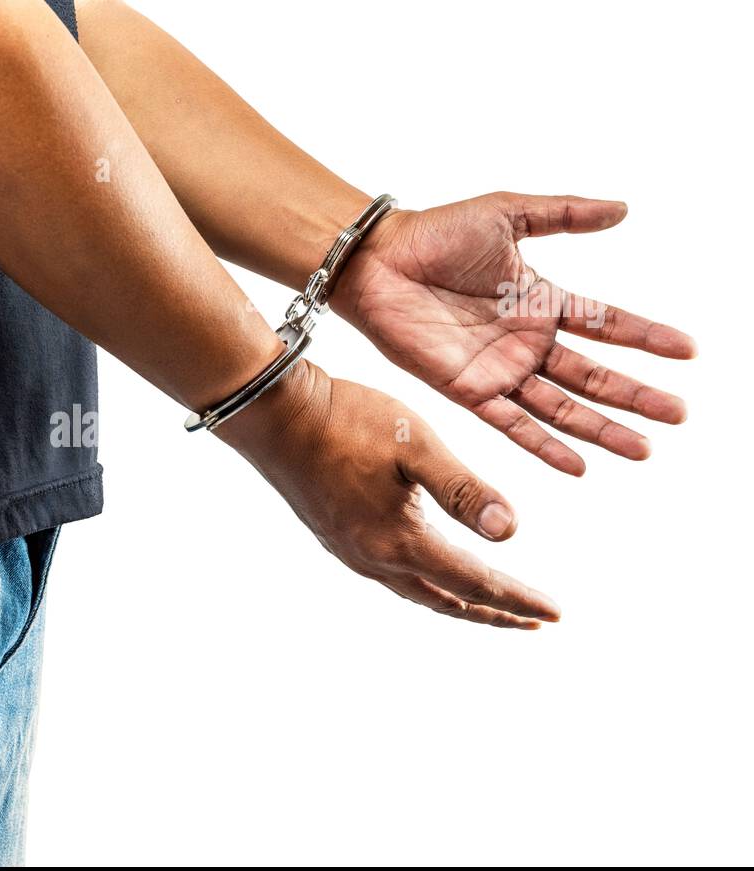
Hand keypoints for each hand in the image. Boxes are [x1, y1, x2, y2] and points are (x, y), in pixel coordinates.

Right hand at [217, 361, 560, 627]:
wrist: (275, 416)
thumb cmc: (347, 421)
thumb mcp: (416, 446)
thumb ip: (464, 490)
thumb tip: (513, 533)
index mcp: (400, 542)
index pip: (476, 583)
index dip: (518, 600)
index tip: (555, 614)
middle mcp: (374, 559)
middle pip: (449, 600)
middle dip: (494, 614)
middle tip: (532, 623)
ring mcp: (352, 552)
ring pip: (418, 593)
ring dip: (459, 603)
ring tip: (488, 608)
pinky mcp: (337, 537)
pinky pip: (393, 579)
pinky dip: (427, 587)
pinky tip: (429, 573)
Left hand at [329, 193, 695, 474]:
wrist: (378, 260)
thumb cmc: (435, 233)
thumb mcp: (509, 214)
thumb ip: (564, 214)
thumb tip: (624, 208)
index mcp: (541, 301)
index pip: (606, 324)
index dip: (646, 338)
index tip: (689, 351)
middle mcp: (525, 341)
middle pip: (593, 376)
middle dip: (636, 396)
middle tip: (680, 414)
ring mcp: (498, 369)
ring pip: (562, 407)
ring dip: (603, 428)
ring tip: (644, 449)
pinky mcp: (467, 389)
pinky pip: (512, 423)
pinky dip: (544, 445)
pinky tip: (579, 465)